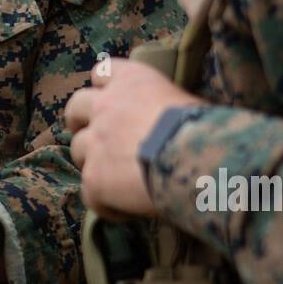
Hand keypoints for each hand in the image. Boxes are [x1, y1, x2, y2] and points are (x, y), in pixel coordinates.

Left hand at [64, 59, 205, 216]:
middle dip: (79, 122)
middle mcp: (107, 106)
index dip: (102, 87)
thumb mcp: (189, 103)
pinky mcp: (94, 178)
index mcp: (132, 80)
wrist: (198, 158)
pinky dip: (105, 203)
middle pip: (76, 107)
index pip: (102, 72)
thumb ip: (167, 108)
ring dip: (93, 163)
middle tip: (92, 138)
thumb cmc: (206, 128)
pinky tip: (126, 211)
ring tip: (116, 181)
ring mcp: (96, 142)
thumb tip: (176, 125)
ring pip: (78, 150)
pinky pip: (89, 194)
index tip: (107, 98)